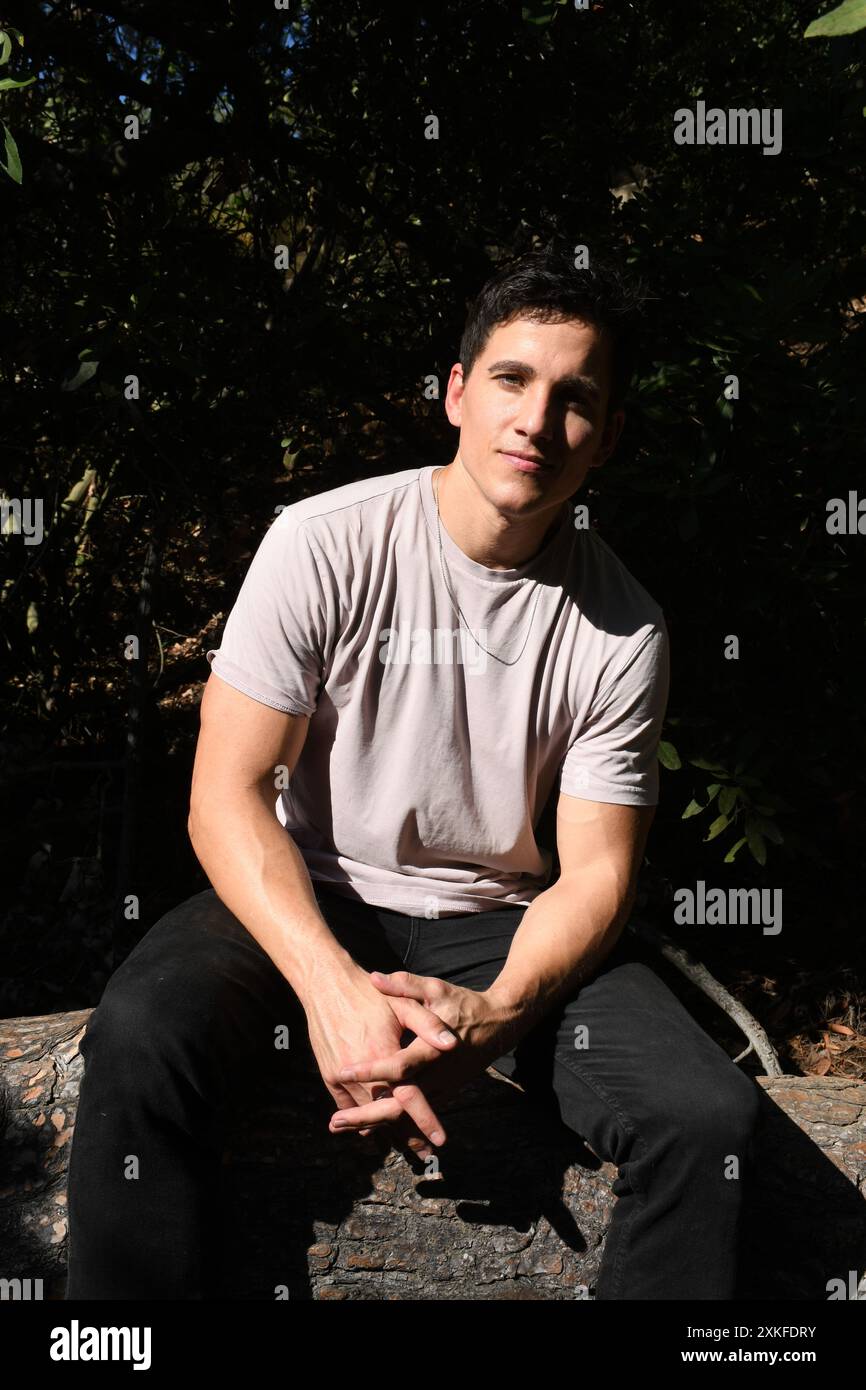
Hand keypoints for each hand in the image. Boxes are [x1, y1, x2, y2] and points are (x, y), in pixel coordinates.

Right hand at [303, 959, 459, 1152]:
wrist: (326, 985)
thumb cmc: (368, 994)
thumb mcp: (402, 1003)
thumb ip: (428, 1025)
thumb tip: (452, 1044)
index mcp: (382, 1054)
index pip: (408, 1096)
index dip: (424, 1118)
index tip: (439, 1138)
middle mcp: (360, 1072)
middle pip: (388, 1113)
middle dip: (408, 1135)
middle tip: (426, 1153)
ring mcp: (340, 1076)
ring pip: (369, 1112)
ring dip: (387, 1130)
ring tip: (408, 1146)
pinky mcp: (329, 1075)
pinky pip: (348, 1105)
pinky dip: (363, 1119)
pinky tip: (375, 1131)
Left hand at [328, 970, 513, 1140]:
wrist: (499, 1025)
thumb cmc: (464, 1004)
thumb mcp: (436, 989)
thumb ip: (405, 985)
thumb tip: (374, 978)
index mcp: (431, 1050)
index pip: (398, 1067)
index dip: (370, 1071)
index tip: (342, 1072)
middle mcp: (436, 1076)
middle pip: (398, 1105)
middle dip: (366, 1116)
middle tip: (335, 1122)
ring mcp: (441, 1089)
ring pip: (406, 1117)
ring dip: (373, 1124)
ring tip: (340, 1126)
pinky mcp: (442, 1094)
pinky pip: (414, 1116)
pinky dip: (390, 1124)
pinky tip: (366, 1127)